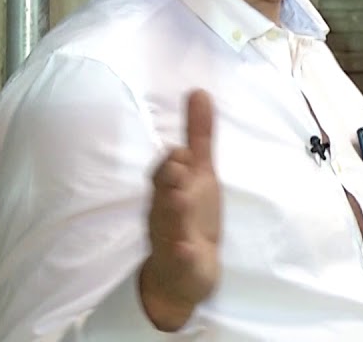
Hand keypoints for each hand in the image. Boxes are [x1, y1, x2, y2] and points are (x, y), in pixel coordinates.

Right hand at [138, 90, 220, 330]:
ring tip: (180, 198)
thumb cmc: (190, 212)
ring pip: (168, 223)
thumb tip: (200, 91)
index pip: (166, 171)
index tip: (181, 151)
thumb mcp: (200, 172)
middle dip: (169, 180)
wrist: (181, 270)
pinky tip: (189, 248)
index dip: (174, 162)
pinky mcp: (182, 262)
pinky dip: (183, 253)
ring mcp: (171, 237)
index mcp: (169, 188)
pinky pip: (180, 258)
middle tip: (177, 166)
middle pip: (162, 193)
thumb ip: (199, 135)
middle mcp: (164, 210)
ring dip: (173, 210)